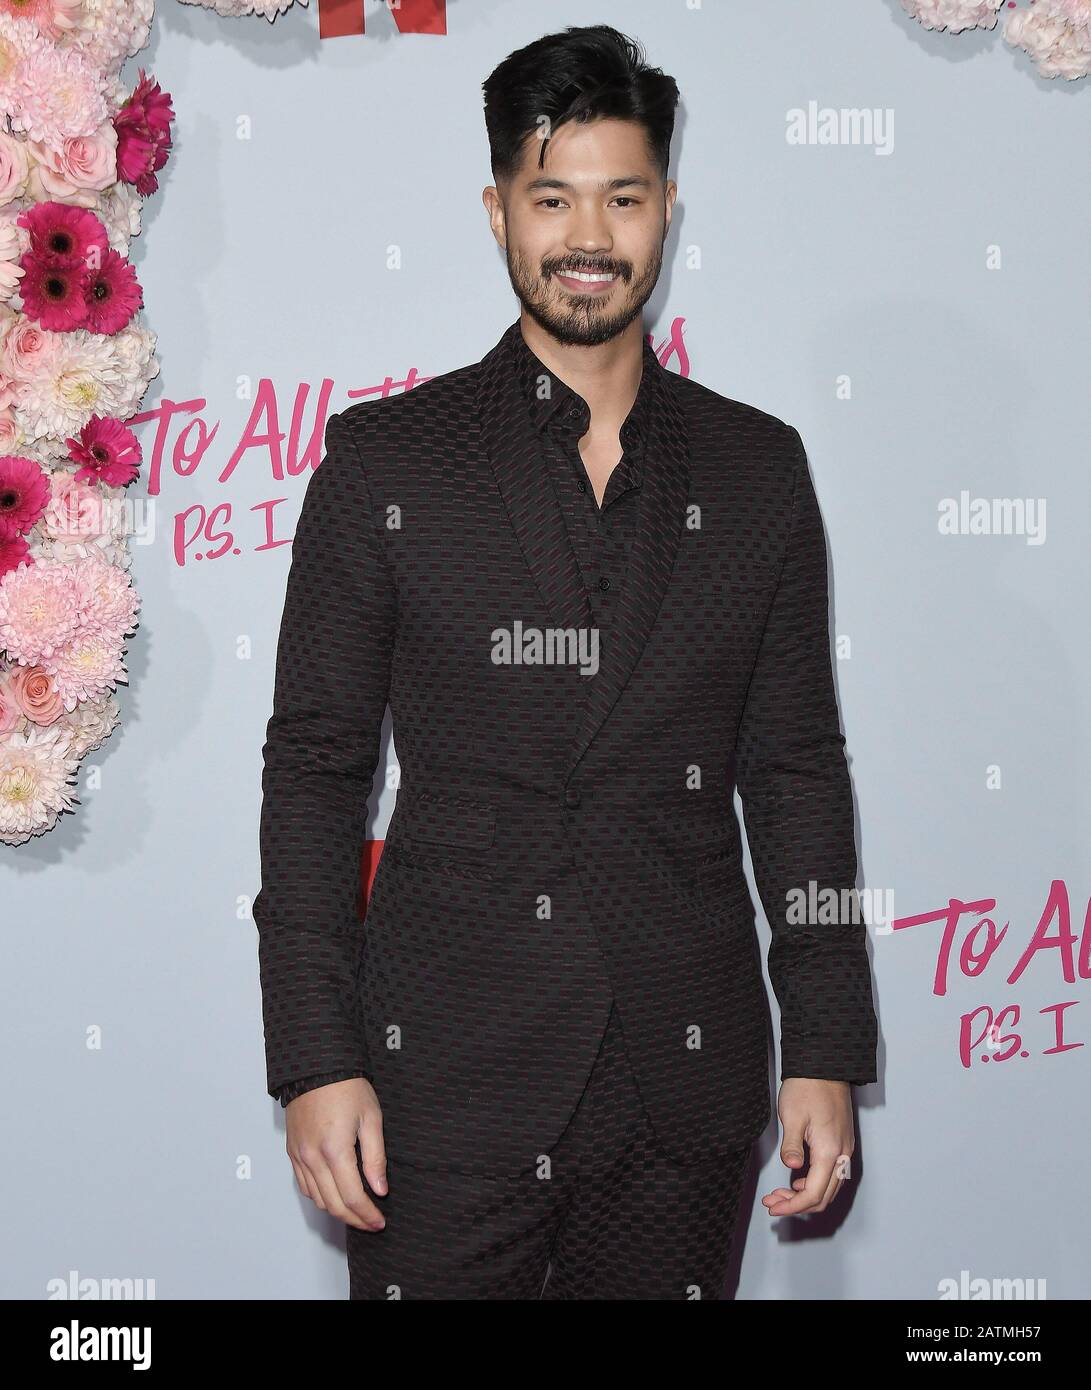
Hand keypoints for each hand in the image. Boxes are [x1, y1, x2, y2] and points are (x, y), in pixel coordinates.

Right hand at [285, 1077, 386, 1230]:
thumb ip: (375, 1157)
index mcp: (334, 1150)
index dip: (367, 1214)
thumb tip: (379, 1189)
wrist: (317, 1067)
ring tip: (356, 1212)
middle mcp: (312, 1158)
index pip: (352, 1197)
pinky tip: (334, 1196)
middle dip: (354, 1219)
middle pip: (333, 1204)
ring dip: (337, 1211)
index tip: (379, 1221)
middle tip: (371, 1222)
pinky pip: (304, 1185)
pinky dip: (320, 1197)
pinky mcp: (292, 1152)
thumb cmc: (346, 1087)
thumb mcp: (371, 1118)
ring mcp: (299, 1156)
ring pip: (317, 1199)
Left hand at [761, 1077, 853, 1216]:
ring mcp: (844, 1149)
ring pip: (830, 1187)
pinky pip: (832, 1174)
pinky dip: (815, 1183)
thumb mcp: (792, 1116)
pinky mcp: (842, 1143)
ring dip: (806, 1195)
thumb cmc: (807, 1087)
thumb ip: (792, 1146)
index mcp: (829, 1151)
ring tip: (781, 1192)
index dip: (792, 1206)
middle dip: (797, 1204)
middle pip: (824, 1196)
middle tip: (773, 1201)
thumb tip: (791, 1168)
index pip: (813, 1194)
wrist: (824, 1066)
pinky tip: (798, 1179)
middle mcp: (841, 1154)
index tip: (774, 1207)